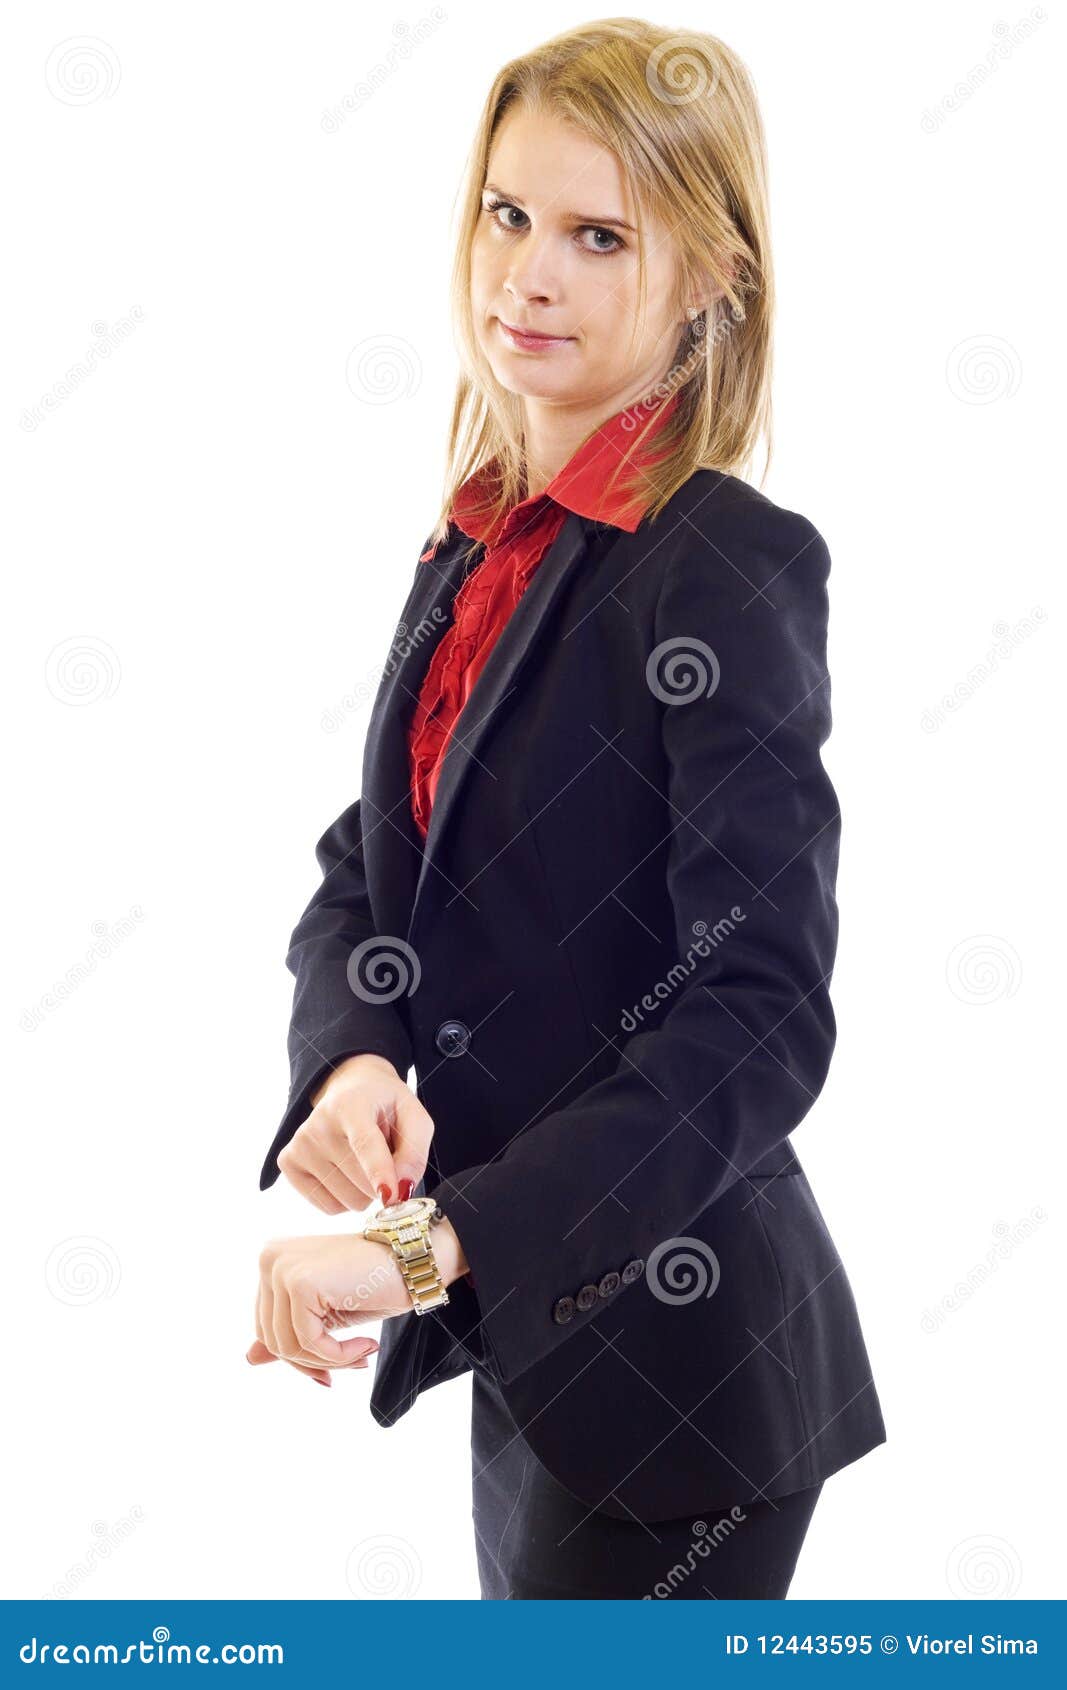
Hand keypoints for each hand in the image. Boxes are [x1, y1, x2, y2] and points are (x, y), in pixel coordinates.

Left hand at [246, 1221, 468, 1387]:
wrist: (415, 1258)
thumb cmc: (377, 1281)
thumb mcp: (326, 1313)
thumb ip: (289, 1333)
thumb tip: (249, 1358)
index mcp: (274, 1261)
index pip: (267, 1326)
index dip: (299, 1357)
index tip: (331, 1371)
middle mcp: (270, 1258)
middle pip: (272, 1337)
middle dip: (313, 1362)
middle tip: (353, 1363)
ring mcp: (282, 1267)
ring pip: (287, 1345)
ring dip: (329, 1361)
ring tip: (362, 1353)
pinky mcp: (300, 1281)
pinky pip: (308, 1341)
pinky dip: (337, 1355)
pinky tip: (366, 1346)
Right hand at [277, 1053, 433, 1213]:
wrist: (349, 1090)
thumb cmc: (384, 1106)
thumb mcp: (413, 1115)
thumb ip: (415, 1151)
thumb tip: (401, 1189)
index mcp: (352, 1104)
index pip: (365, 1143)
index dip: (379, 1171)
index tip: (390, 1196)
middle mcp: (319, 1123)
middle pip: (362, 1181)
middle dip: (384, 1180)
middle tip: (382, 1153)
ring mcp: (300, 1144)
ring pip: (349, 1201)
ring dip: (366, 1190)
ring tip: (362, 1158)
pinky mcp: (288, 1163)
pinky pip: (329, 1207)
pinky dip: (345, 1198)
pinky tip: (345, 1170)